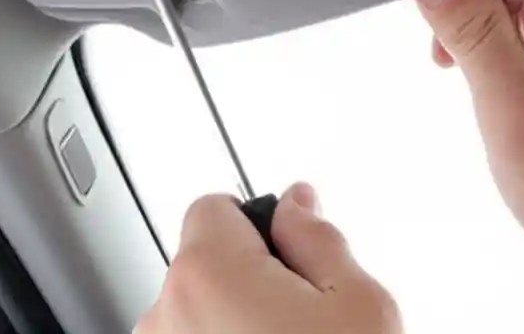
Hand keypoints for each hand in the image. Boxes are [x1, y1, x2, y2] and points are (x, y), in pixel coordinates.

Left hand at [136, 183, 401, 333]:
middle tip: (303, 315)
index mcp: (207, 274)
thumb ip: (318, 238)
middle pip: (204, 262)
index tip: (288, 248)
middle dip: (249, 275)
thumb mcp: (358, 304)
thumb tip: (296, 203)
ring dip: (233, 320)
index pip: (212, 206)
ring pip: (198, 312)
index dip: (258, 223)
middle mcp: (165, 315)